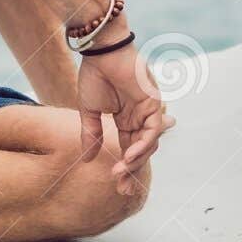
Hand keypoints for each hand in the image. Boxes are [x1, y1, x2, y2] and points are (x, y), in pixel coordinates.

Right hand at [75, 22, 168, 195]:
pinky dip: (143, 145)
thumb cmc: (94, 74)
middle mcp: (140, 116)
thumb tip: (87, 159)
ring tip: (120, 174)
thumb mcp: (89, 111)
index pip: (129, 148)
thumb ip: (91, 134)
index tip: (116, 186)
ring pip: (148, 143)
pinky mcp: (154, 102)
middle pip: (141, 150)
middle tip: (121, 189)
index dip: (124, 167)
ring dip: (135, 160)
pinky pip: (152, 130)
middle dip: (132, 170)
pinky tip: (129, 157)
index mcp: (127, 118)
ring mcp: (149, 109)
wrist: (100, 51)